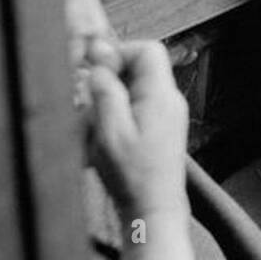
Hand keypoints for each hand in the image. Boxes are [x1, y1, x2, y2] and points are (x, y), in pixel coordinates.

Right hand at [84, 40, 188, 218]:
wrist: (153, 209)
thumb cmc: (133, 177)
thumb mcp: (109, 129)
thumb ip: (105, 90)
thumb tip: (100, 60)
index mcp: (161, 95)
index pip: (147, 50)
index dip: (119, 52)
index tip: (96, 70)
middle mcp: (169, 101)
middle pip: (140, 68)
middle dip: (110, 79)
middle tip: (91, 100)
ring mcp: (167, 114)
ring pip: (134, 88)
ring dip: (110, 100)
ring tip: (96, 125)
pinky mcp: (161, 128)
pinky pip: (136, 108)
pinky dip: (117, 117)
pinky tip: (104, 138)